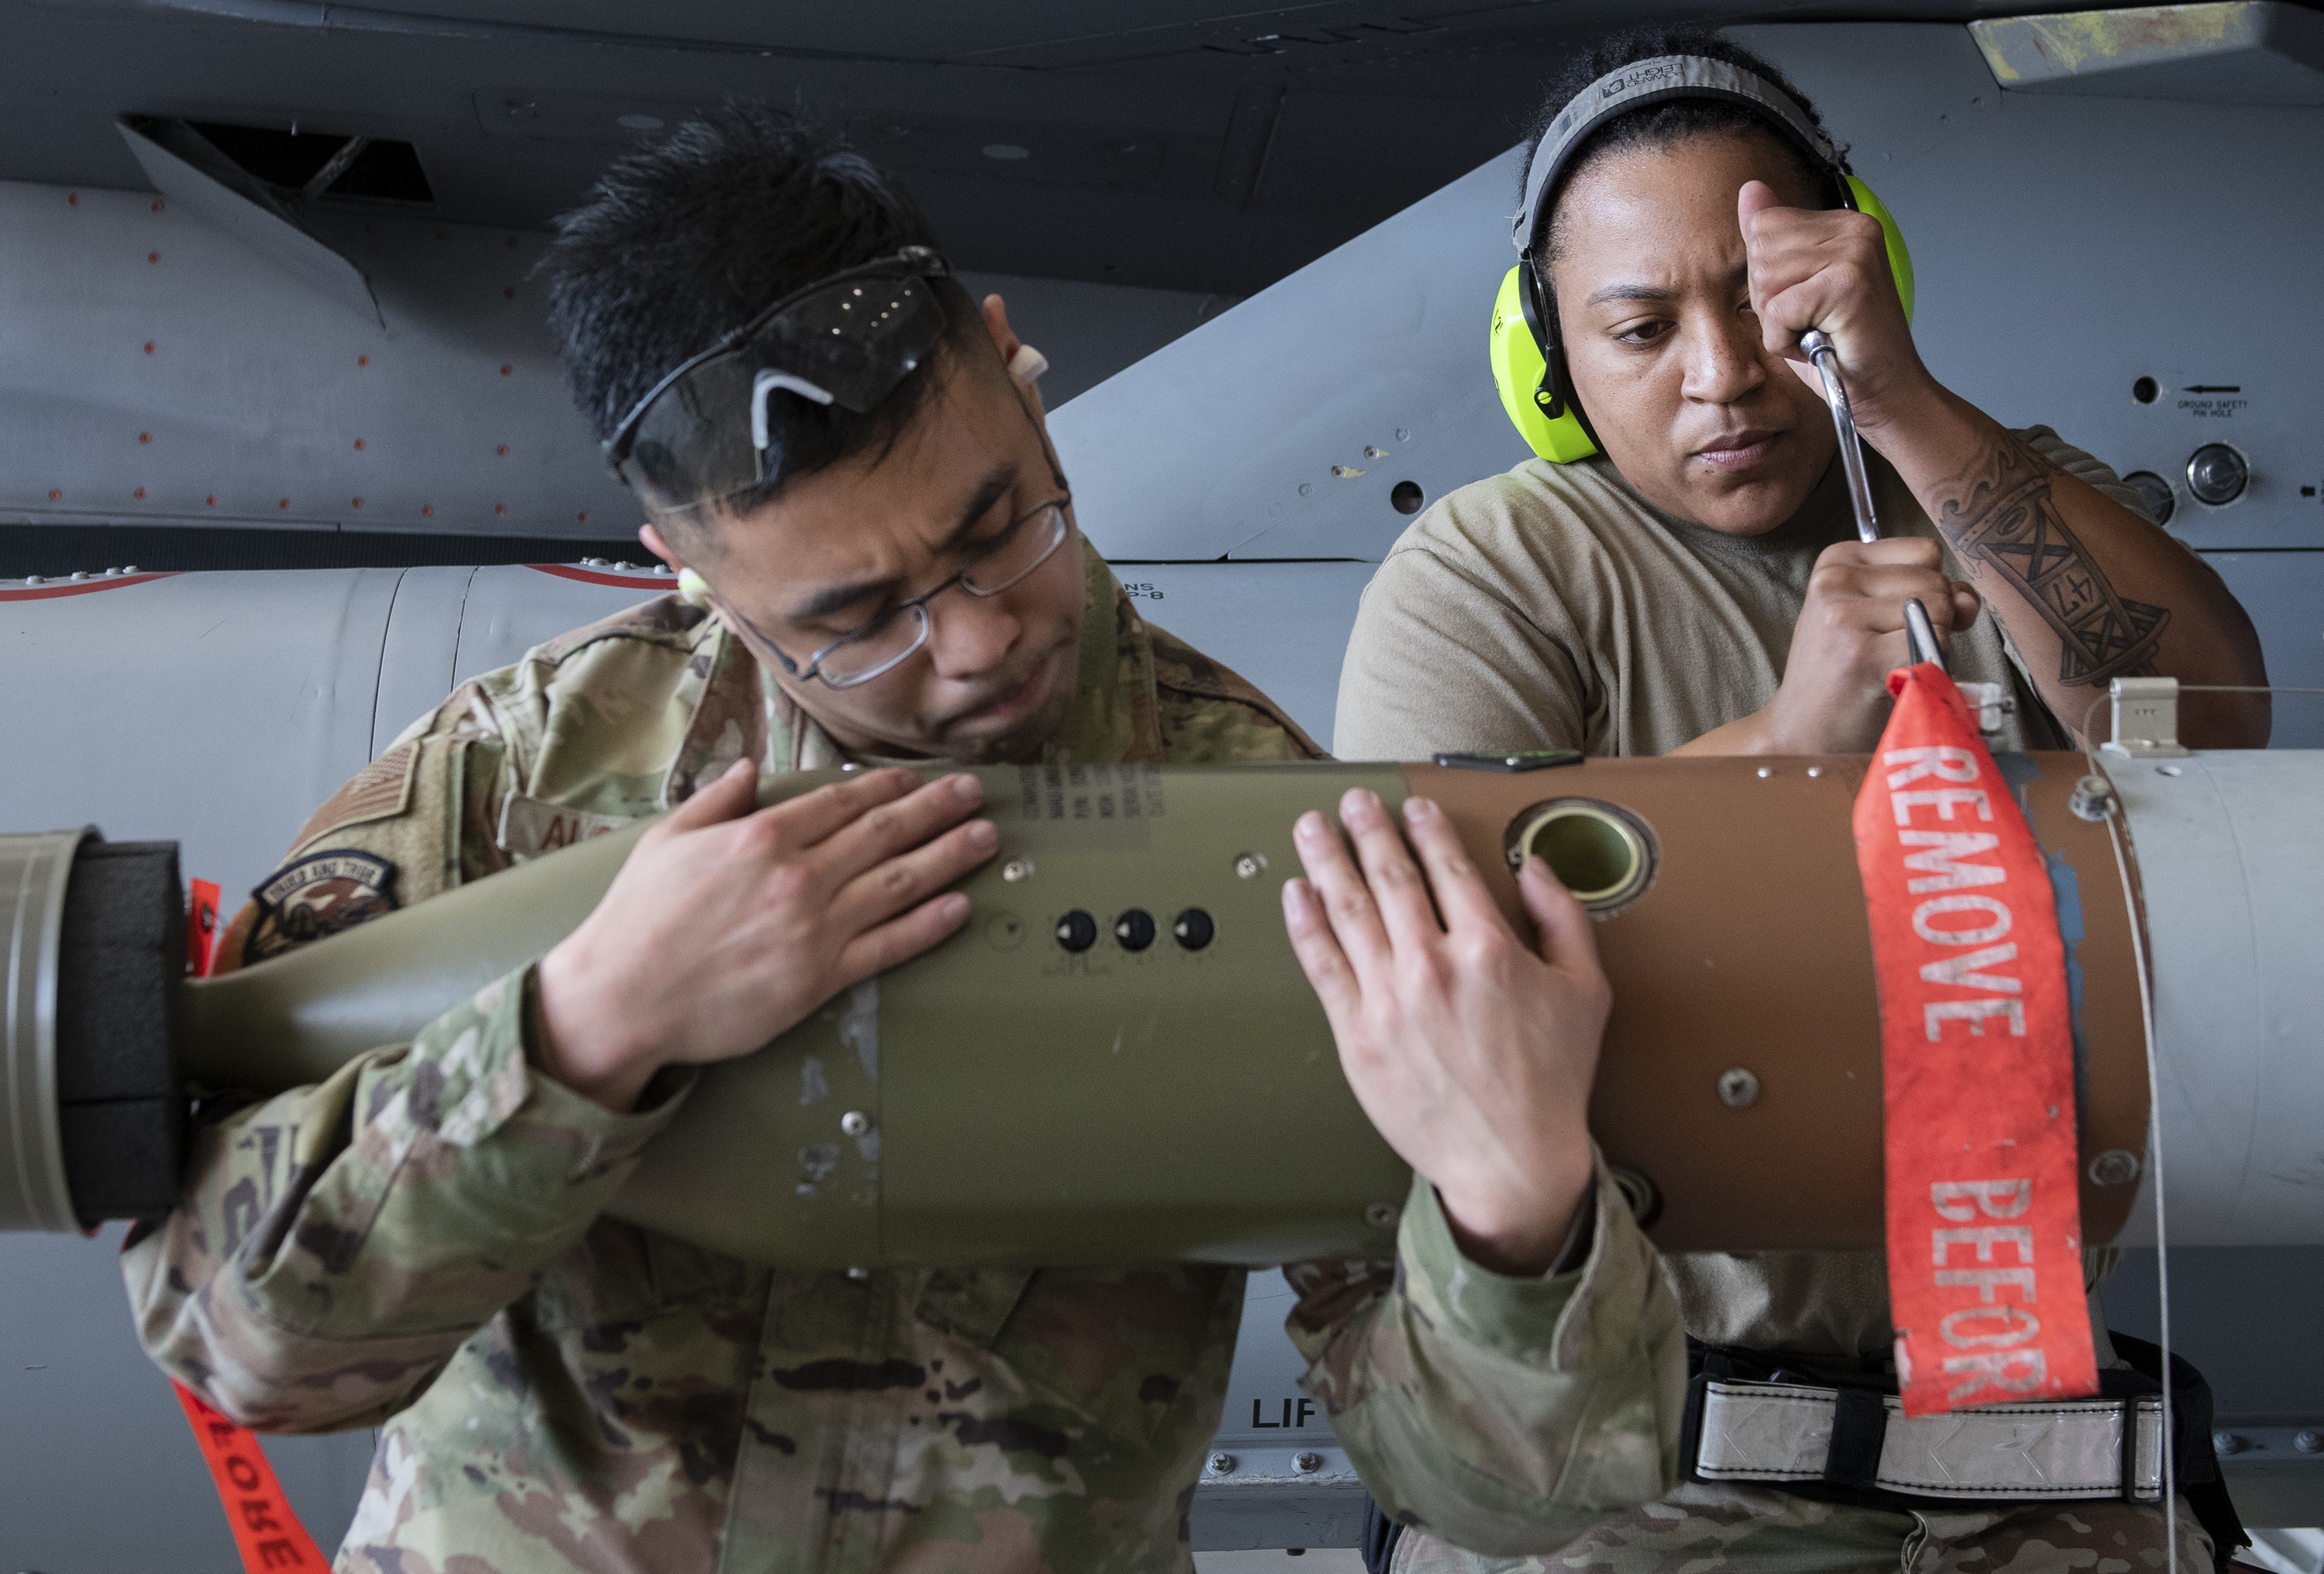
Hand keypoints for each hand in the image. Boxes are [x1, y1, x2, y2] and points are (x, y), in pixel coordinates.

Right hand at [536, 761, 995, 1110]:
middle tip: (975, 794)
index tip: (918, 779)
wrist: (621, 997)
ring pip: (900, 882)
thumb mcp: (667, 840)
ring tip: (986, 839)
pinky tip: (959, 907)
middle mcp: (799, 876)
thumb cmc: (636, 919)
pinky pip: (889, 946)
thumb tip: (752, 771)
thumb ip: (717, 800)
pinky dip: (929, 925)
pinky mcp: (820, 979)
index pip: (843, 801)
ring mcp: (815, 928)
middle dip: (937, 809)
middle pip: (886, 832)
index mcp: (763, 836)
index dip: (888, 787)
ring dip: (950, 857)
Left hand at [1281, 790, 1609, 1276]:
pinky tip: (1297, 893)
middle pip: (1389, 876)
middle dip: (1367, 829)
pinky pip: (1322, 963)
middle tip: (1352, 802)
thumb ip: (1564, 918)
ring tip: (1311, 828)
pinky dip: (1306, 922)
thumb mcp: (1586, 991)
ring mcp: (1388, 998)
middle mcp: (1432, 965)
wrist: (1511, 1161)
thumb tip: (1535, 867)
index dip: (1426, 830)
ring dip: (1326, 859)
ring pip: (1347, 909)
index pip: (1448, 868)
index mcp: (1488, 949)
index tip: (1414, 808)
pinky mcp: (1357, 1032)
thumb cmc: (1551, 1081)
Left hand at [1738, 179, 1938, 439]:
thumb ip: (1774, 237)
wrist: (1886, 392)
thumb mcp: (1796, 288)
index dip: (1769, 278)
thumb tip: (1751, 189)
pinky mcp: (1847, 285)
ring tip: (1818, 331)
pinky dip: (1786, 340)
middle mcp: (1854, 229)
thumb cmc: (1843, 349)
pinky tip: (1819, 343)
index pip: (1763, 226)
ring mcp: (1854, 254)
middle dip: (1771, 299)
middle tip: (1813, 322)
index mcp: (1843, 224)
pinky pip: (1777, 311)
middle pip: (1759, 251)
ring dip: (1780, 321)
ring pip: (1766, 281)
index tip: (1806, 302)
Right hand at [1748, 538, 1981, 753]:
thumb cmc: (1844, 673)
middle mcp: (1835, 581)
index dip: (1930, 586)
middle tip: (1894, 649)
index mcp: (1837, 560)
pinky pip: (1936, 641)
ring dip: (1934, 644)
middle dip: (1935, 618)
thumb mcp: (1875, 614)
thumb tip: (1967, 599)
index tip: (1899, 617)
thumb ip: (1928, 593)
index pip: (1925, 551)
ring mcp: (1844, 616)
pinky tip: (1898, 678)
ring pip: (1941, 610)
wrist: (1804, 729)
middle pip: (1936, 581)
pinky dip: (1933, 664)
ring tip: (1893, 664)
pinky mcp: (1861, 654)